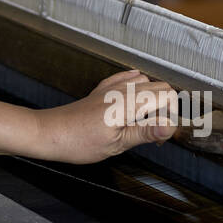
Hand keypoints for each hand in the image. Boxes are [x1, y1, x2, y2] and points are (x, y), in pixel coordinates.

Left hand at [36, 70, 177, 163]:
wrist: (50, 133)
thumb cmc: (77, 141)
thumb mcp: (117, 144)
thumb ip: (146, 132)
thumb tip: (170, 127)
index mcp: (128, 103)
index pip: (167, 96)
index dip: (172, 115)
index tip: (164, 134)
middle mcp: (122, 90)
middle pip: (161, 87)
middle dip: (166, 108)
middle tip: (157, 132)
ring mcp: (112, 87)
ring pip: (147, 82)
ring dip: (153, 99)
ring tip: (145, 122)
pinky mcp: (104, 89)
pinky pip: (128, 78)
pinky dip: (138, 87)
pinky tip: (135, 100)